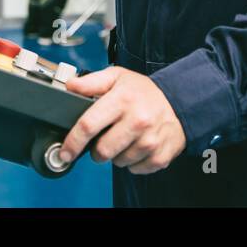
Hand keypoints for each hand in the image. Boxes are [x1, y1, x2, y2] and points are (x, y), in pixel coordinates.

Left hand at [60, 67, 186, 174]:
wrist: (181, 101)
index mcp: (122, 100)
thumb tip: (70, 85)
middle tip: (105, 137)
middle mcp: (137, 121)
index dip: (72, 142)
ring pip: (118, 162)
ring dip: (116, 154)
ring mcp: (150, 141)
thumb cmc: (144, 91)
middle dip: (97, 150)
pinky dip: (132, 161)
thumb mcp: (117, 77)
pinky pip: (134, 169)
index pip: (88, 125)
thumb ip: (91, 82)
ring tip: (125, 137)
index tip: (66, 152)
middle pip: (102, 151)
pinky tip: (137, 145)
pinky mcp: (159, 156)